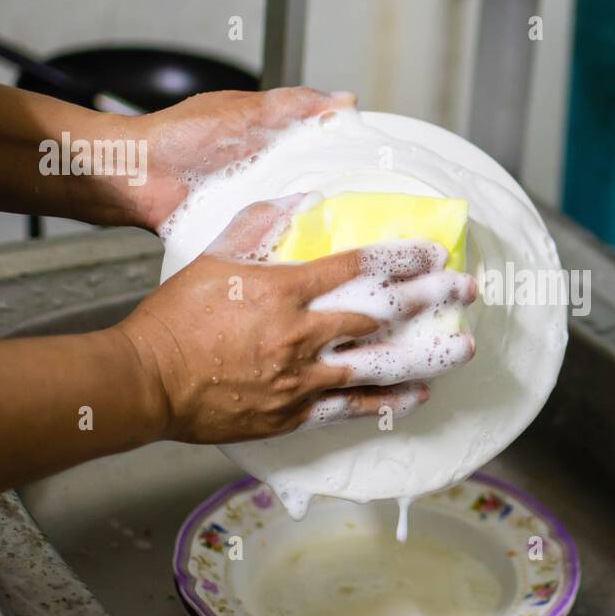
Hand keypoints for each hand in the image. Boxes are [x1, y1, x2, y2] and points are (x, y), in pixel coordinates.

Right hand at [114, 196, 476, 444]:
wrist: (146, 381)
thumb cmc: (175, 319)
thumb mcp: (214, 257)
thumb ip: (260, 226)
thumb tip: (302, 202)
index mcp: (285, 290)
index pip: (359, 267)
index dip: (403, 258)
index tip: (434, 253)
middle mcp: (302, 334)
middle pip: (381, 313)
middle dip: (431, 300)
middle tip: (468, 291)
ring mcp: (302, 378)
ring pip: (379, 365)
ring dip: (426, 355)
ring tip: (463, 348)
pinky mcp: (295, 413)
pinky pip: (353, 409)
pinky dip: (389, 402)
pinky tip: (419, 396)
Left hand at [122, 87, 355, 233]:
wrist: (135, 176)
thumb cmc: (178, 136)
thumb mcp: (244, 110)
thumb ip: (293, 105)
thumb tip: (344, 99)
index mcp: (271, 138)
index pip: (322, 146)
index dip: (350, 154)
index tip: (380, 163)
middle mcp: (268, 171)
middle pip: (317, 182)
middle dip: (341, 192)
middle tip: (374, 204)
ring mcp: (255, 201)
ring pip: (299, 212)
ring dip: (317, 218)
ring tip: (351, 229)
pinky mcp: (242, 229)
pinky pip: (272, 236)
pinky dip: (286, 239)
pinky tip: (311, 247)